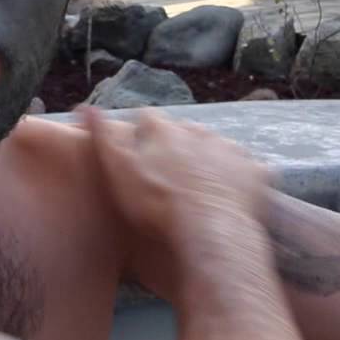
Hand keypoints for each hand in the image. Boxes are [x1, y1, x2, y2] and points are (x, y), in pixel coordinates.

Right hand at [78, 106, 270, 250]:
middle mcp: (198, 130)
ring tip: (199, 188)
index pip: (147, 118)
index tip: (138, 154)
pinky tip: (230, 195)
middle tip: (168, 176)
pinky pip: (246, 168)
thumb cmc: (156, 205)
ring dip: (208, 159)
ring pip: (215, 147)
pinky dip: (238, 177)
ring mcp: (229, 148)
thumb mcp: (118, 172)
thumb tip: (84, 107)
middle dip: (176, 146)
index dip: (141, 135)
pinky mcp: (255, 170)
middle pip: (183, 131)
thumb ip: (103, 138)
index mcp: (164, 129)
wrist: (210, 232)